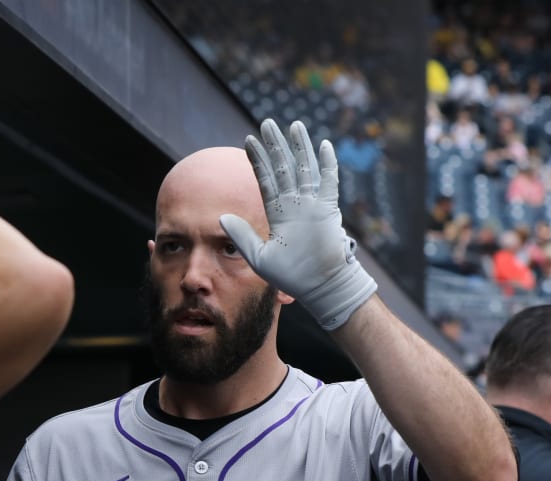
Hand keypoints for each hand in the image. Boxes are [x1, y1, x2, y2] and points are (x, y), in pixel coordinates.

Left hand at [220, 118, 377, 329]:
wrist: (319, 287)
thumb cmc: (292, 276)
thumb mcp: (259, 257)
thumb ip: (242, 236)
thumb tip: (221, 217)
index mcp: (278, 213)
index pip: (266, 180)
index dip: (258, 161)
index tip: (248, 140)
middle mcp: (295, 205)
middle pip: (284, 168)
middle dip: (276, 146)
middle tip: (267, 123)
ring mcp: (313, 205)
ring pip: (305, 169)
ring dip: (299, 147)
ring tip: (294, 125)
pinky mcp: (328, 210)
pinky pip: (329, 182)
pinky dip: (327, 164)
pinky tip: (323, 145)